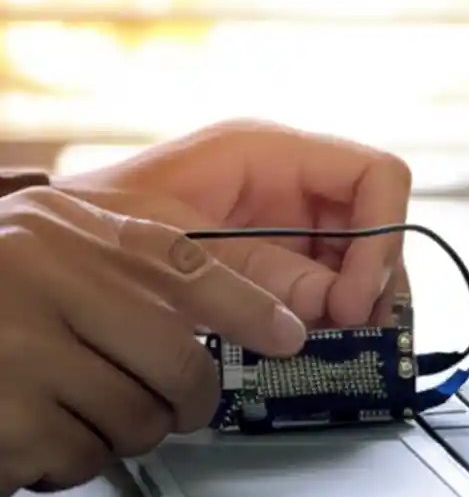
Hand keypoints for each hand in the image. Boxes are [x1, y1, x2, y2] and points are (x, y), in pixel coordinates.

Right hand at [0, 187, 305, 496]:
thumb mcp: (42, 243)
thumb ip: (121, 261)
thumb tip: (232, 306)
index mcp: (65, 230)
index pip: (187, 266)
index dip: (250, 306)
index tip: (292, 333)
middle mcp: (46, 278)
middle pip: (178, 365)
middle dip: (189, 400)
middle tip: (176, 406)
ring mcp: (20, 349)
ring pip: (137, 420)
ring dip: (121, 431)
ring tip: (71, 407)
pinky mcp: (4, 417)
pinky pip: (80, 459)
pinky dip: (66, 460)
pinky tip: (29, 431)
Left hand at [56, 119, 412, 327]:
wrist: (57, 248)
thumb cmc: (101, 226)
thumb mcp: (183, 249)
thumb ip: (261, 275)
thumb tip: (335, 308)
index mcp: (271, 153)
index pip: (377, 176)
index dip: (383, 234)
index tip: (357, 297)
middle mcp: (293, 184)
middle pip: (377, 225)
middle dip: (375, 281)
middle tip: (355, 333)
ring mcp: (291, 223)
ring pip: (362, 261)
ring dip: (360, 305)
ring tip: (338, 343)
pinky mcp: (281, 261)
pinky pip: (330, 287)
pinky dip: (333, 319)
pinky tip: (318, 342)